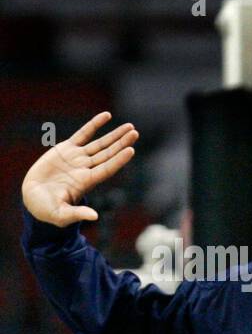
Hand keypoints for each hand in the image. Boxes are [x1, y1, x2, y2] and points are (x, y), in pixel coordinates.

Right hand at [22, 112, 138, 226]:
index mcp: (86, 183)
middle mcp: (85, 169)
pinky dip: (94, 125)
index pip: (107, 169)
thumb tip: (94, 217)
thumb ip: (77, 214)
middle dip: (121, 144)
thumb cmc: (48, 211)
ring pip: (100, 144)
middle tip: (135, 133)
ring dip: (114, 135)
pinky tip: (106, 116)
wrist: (33, 199)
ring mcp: (77, 158)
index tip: (131, 150)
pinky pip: (83, 134)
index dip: (118, 160)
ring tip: (130, 127)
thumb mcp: (61, 215)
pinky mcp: (66, 150)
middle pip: (108, 154)